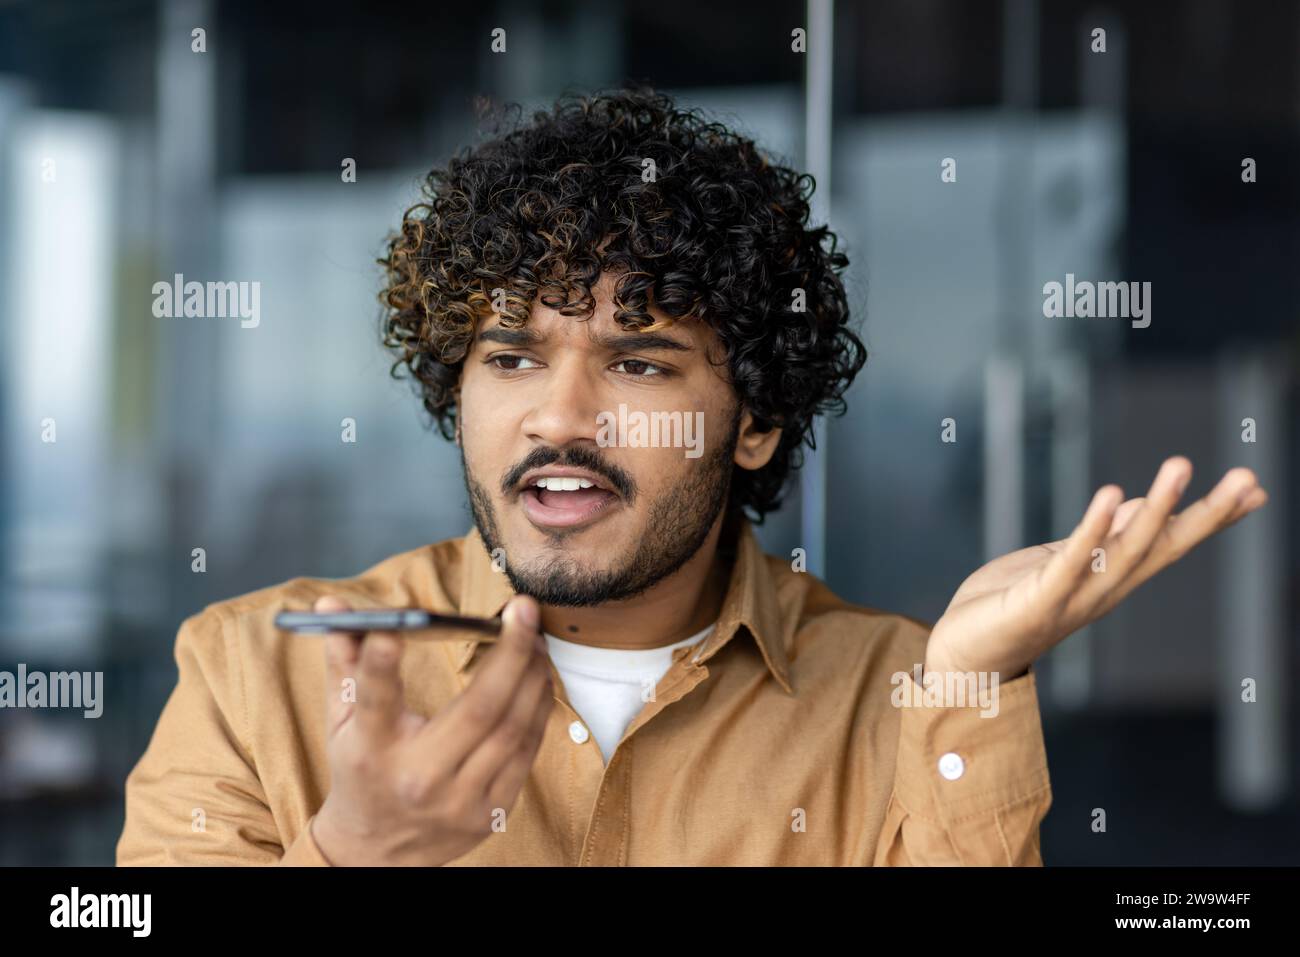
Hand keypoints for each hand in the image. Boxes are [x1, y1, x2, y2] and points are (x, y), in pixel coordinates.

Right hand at [308, 593, 552, 865]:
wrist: (375, 853)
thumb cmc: (360, 771)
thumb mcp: (339, 721)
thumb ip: (343, 659)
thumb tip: (331, 604)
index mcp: (370, 751)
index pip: (374, 703)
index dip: (379, 666)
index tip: (394, 625)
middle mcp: (417, 779)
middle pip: (477, 709)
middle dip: (509, 651)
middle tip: (524, 609)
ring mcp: (459, 800)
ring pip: (512, 727)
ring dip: (532, 675)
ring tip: (536, 638)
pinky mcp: (490, 813)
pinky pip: (526, 751)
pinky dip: (537, 710)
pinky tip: (538, 679)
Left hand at [924, 456, 1267, 679]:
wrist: (962, 656)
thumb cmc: (1010, 605)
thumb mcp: (1060, 562)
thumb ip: (1099, 538)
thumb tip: (1139, 503)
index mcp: (1111, 579)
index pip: (1170, 543)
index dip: (1211, 518)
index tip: (1255, 489)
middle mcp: (1104, 591)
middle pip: (1162, 547)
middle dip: (1204, 515)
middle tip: (1247, 479)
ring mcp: (1074, 598)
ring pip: (1125, 551)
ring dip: (1154, 509)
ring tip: (1180, 466)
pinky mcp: (1038, 600)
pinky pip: (1071, 561)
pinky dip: (1093, 529)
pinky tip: (1111, 493)